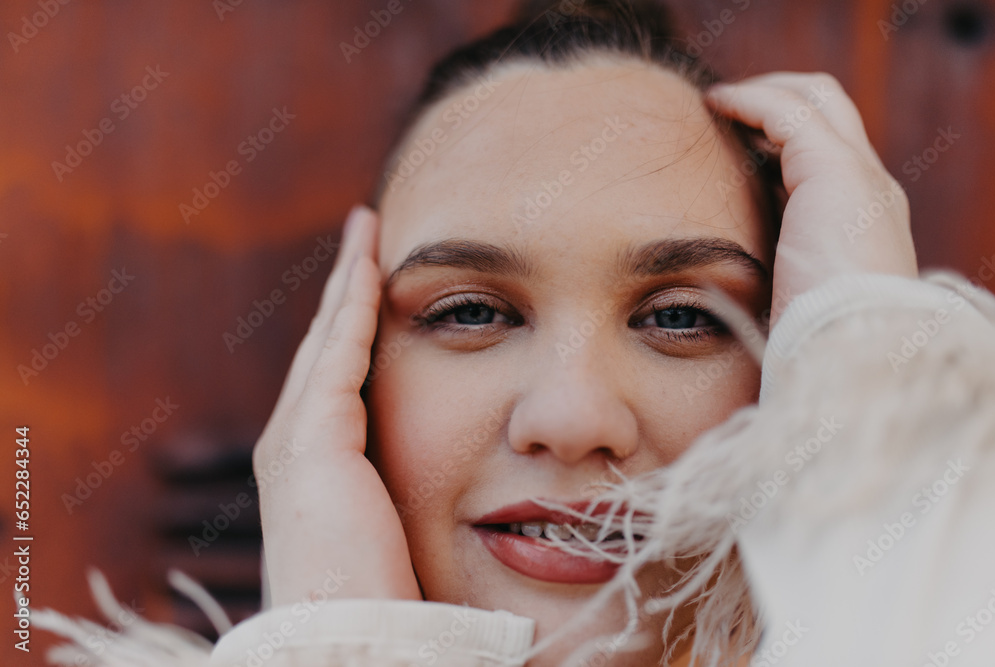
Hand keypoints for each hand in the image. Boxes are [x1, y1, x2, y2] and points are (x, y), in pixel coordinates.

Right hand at [252, 205, 420, 605]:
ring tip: (366, 232)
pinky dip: (354, 303)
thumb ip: (413, 499)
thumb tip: (478, 497)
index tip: (380, 289)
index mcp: (316, 468)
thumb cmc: (381, 602)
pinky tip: (373, 263)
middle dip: (346, 291)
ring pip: (329, 337)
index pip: (338, 379)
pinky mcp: (312, 438)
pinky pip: (341, 351)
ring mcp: (296, 439)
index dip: (355, 329)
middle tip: (367, 238)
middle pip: (327, 346)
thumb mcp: (398, 534)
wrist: (347, 640)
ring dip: (349, 281)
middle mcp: (295, 445)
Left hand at [705, 72, 918, 327]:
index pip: (829, 157)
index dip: (781, 144)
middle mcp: (869, 191)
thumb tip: (712, 295)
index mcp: (863, 223)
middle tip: (725, 112)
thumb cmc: (812, 347)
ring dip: (763, 92)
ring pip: (816, 100)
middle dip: (777, 104)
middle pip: (832, 115)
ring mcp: (859, 176)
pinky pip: (787, 111)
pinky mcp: (835, 170)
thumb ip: (770, 283)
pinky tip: (714, 104)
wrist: (849, 356)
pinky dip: (749, 100)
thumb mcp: (787, 308)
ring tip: (717, 102)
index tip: (732, 148)